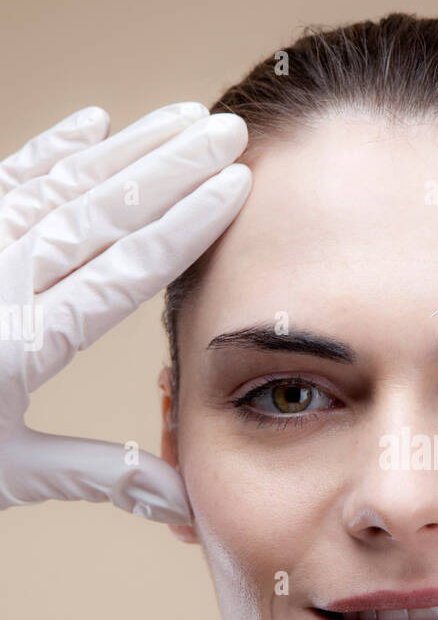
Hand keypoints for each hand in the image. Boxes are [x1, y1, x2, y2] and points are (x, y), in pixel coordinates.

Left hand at [0, 103, 250, 523]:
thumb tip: (183, 500)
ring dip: (128, 148)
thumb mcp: (12, 472)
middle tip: (228, 133)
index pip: (123, 271)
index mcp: (23, 345)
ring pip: (60, 185)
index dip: (185, 225)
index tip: (233, 187)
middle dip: (172, 167)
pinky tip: (93, 123)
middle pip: (99, 212)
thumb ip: (102, 474)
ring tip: (185, 119)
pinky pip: (8, 180)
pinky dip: (50, 149)